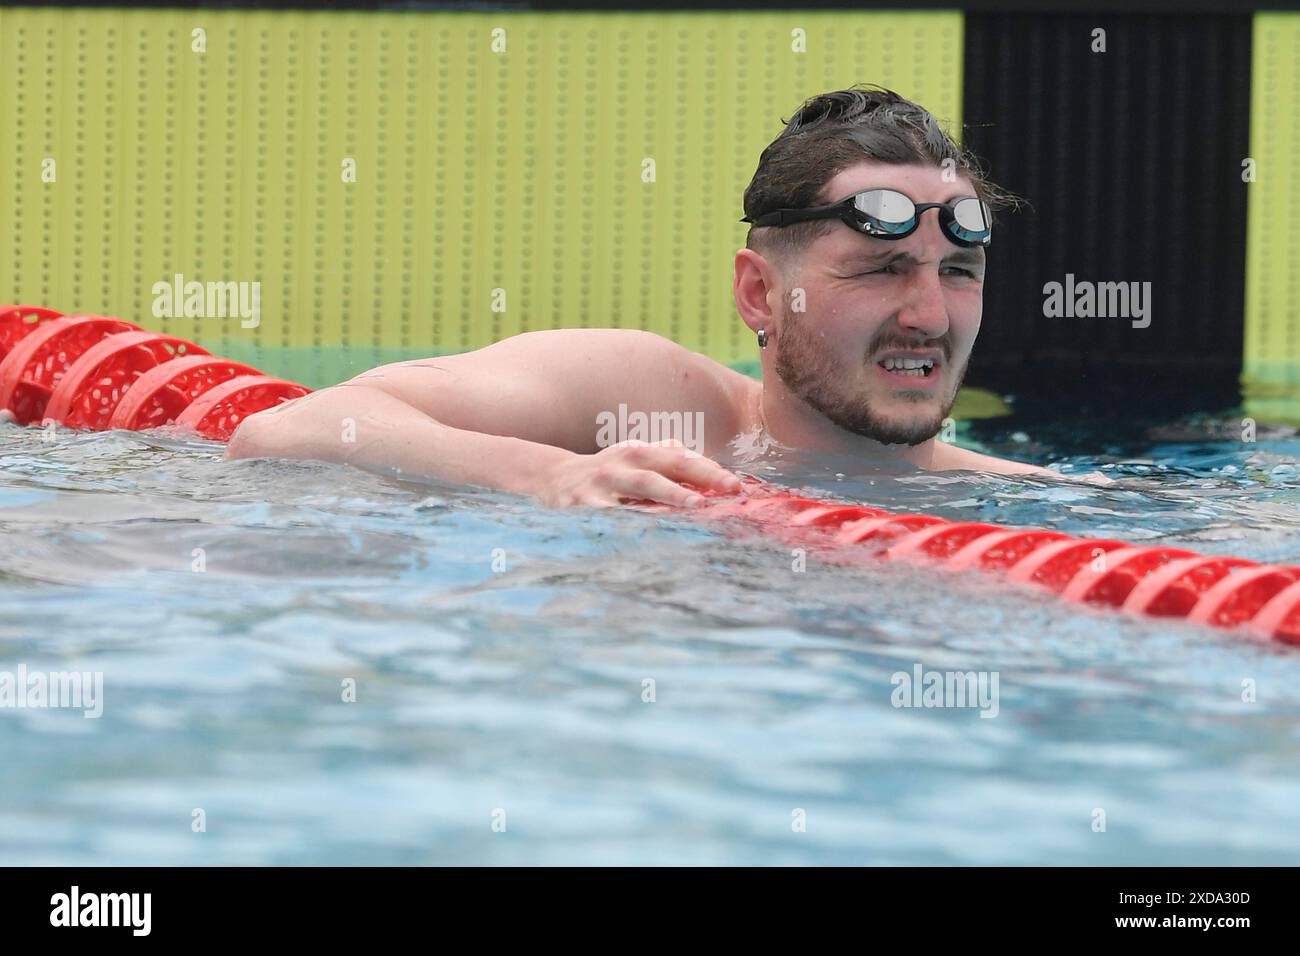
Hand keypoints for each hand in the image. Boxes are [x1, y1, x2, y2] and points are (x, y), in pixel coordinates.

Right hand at [537, 439, 742, 508]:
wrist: (552, 477)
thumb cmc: (606, 472)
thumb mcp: (634, 457)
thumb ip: (667, 458)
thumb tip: (706, 465)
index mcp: (639, 453)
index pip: (679, 460)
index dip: (707, 472)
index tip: (735, 486)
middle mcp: (621, 465)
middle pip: (659, 474)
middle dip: (690, 485)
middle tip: (719, 497)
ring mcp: (601, 486)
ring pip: (636, 493)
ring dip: (664, 501)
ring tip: (690, 510)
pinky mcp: (582, 507)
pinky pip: (609, 519)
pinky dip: (627, 526)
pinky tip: (646, 538)